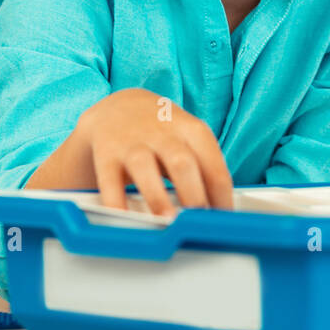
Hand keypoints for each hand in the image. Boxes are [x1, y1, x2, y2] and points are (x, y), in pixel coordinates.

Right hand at [26, 87, 232, 214]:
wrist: (118, 106)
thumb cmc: (163, 133)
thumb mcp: (188, 140)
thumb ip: (203, 171)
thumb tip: (218, 213)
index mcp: (192, 130)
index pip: (213, 165)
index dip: (220, 197)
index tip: (222, 222)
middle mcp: (163, 134)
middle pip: (182, 163)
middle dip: (193, 194)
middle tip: (197, 223)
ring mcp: (133, 142)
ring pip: (145, 167)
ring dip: (157, 196)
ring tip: (166, 220)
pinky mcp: (107, 153)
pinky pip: (109, 179)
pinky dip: (116, 200)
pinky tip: (124, 218)